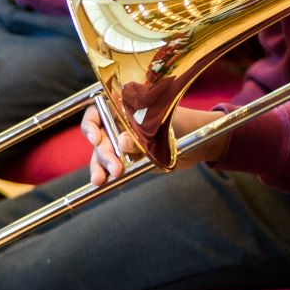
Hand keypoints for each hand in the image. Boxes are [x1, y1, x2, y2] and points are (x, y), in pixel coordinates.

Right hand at [82, 102, 226, 186]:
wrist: (198, 141)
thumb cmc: (181, 124)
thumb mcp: (161, 127)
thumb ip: (141, 133)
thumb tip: (121, 141)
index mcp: (123, 109)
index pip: (97, 111)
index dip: (91, 123)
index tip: (95, 137)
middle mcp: (117, 124)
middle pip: (99, 136)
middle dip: (104, 153)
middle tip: (115, 167)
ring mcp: (120, 142)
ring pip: (101, 153)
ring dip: (100, 166)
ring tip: (100, 180)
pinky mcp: (125, 159)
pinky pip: (109, 164)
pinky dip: (105, 172)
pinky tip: (102, 181)